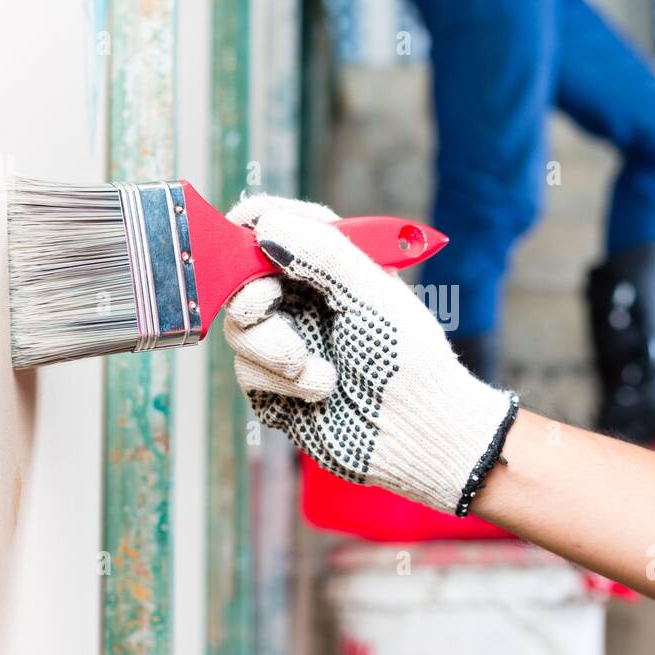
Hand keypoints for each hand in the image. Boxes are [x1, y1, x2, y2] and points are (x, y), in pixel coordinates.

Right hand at [223, 195, 518, 514]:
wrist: (414, 434)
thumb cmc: (409, 360)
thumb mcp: (373, 294)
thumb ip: (324, 253)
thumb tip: (267, 225)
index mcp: (336, 270)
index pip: (287, 228)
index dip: (259, 220)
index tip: (240, 223)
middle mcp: (306, 303)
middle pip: (245, 276)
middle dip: (250, 288)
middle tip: (268, 299)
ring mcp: (287, 343)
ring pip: (240, 326)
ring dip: (272, 344)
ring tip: (309, 365)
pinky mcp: (274, 387)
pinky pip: (246, 369)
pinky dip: (279, 379)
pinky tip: (320, 389)